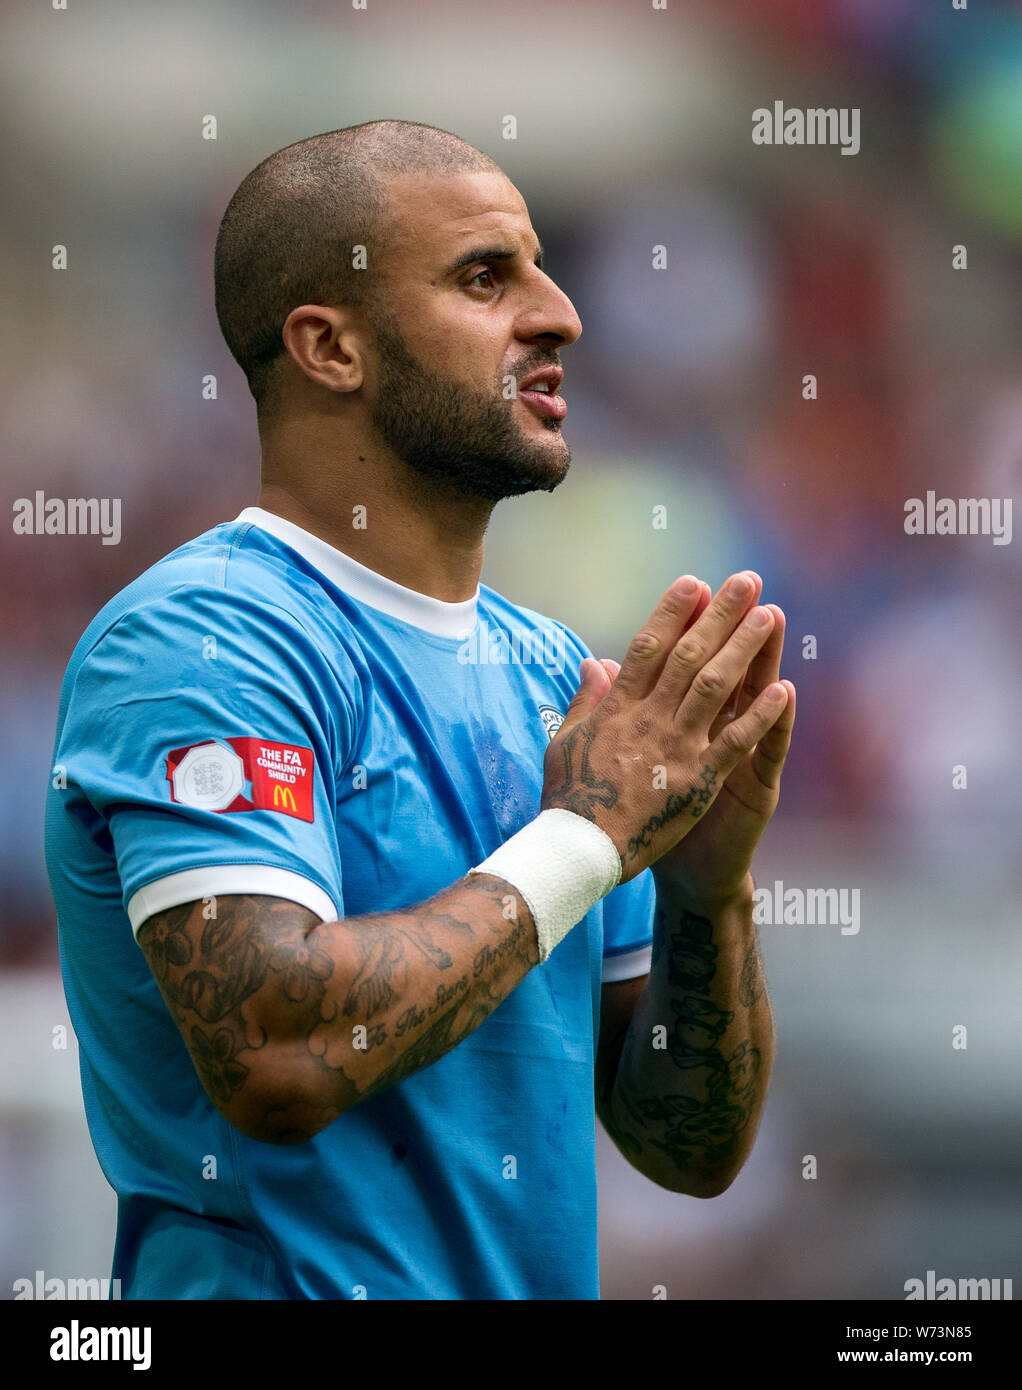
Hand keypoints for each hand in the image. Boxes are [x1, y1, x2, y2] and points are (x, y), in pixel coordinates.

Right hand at [540, 573, 791, 883]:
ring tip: (769, 616)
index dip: (674, 612)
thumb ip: (586, 700)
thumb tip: (595, 661)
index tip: (695, 584)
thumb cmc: (569, 797)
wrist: (581, 850)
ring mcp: (676, 748)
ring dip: (745, 649)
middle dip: (720, 615)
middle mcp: (649, 719)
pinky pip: (735, 742)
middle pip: (689, 656)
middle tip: (747, 581)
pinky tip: (785, 689)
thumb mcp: (566, 741)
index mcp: (617, 708)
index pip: (649, 647)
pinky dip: (760, 715)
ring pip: (716, 688)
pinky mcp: (699, 781)